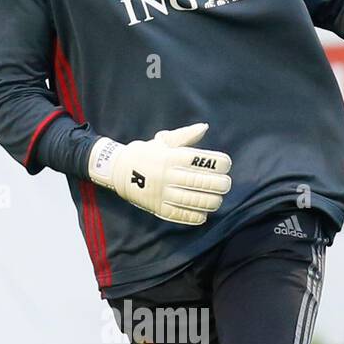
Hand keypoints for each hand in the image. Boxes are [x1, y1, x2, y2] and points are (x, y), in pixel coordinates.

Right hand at [88, 123, 231, 224]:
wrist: (118, 171)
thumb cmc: (146, 153)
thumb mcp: (164, 141)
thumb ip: (186, 135)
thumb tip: (205, 127)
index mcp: (171, 156)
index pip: (202, 160)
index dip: (219, 163)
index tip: (225, 165)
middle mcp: (168, 175)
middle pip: (201, 181)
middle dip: (220, 184)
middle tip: (225, 184)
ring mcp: (162, 193)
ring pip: (194, 200)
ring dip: (212, 201)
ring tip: (217, 199)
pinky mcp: (158, 208)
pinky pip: (181, 215)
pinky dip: (196, 215)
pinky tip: (204, 213)